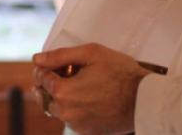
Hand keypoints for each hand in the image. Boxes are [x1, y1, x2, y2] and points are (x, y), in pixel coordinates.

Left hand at [32, 43, 150, 134]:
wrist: (145, 100)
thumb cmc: (121, 73)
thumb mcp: (91, 53)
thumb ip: (60, 55)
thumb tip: (37, 59)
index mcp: (62, 92)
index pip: (39, 77)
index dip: (46, 66)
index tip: (60, 63)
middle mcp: (65, 112)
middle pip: (44, 95)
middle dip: (50, 83)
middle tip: (68, 73)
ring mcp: (76, 125)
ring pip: (57, 109)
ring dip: (62, 96)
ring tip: (82, 85)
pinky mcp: (86, 131)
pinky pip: (71, 119)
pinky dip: (74, 108)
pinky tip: (90, 98)